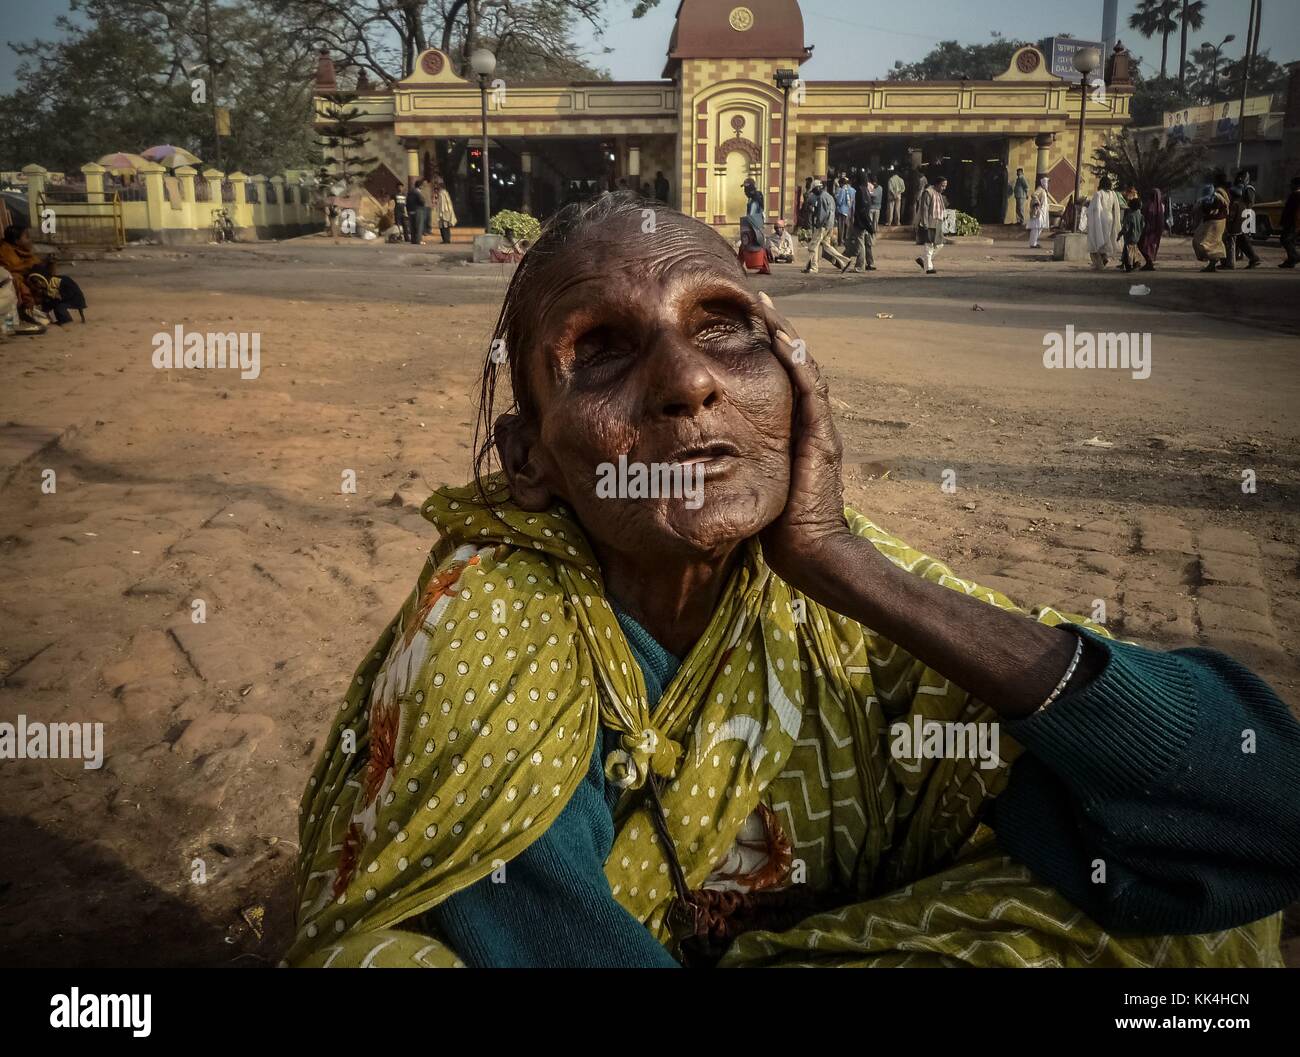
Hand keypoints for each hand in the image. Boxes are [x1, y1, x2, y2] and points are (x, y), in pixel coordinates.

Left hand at [754, 291, 853, 591]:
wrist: (811, 556)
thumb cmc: (779, 531)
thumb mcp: (751, 485)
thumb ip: (737, 463)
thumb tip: (699, 452)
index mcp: (791, 432)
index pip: (778, 379)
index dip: (761, 349)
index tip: (738, 321)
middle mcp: (809, 424)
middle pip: (793, 364)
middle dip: (774, 330)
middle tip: (754, 298)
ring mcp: (819, 429)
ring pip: (805, 368)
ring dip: (785, 335)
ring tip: (765, 305)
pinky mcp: (822, 439)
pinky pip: (811, 391)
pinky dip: (797, 362)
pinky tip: (782, 339)